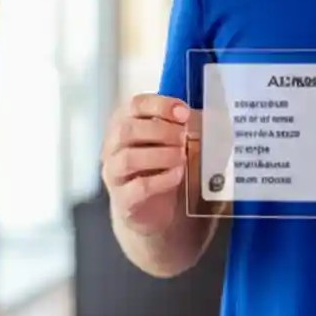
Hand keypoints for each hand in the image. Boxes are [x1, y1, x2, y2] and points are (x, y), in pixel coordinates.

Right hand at [101, 94, 191, 235]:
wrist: (149, 210)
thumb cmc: (158, 167)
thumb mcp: (168, 142)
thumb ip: (179, 127)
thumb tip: (202, 118)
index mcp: (125, 123)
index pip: (135, 105)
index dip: (160, 105)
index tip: (183, 112)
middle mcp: (113, 146)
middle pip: (127, 130)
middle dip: (161, 130)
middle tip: (184, 137)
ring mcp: (114, 173)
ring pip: (128, 158)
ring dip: (160, 154)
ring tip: (183, 156)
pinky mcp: (124, 199)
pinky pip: (138, 187)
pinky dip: (161, 179)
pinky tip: (178, 175)